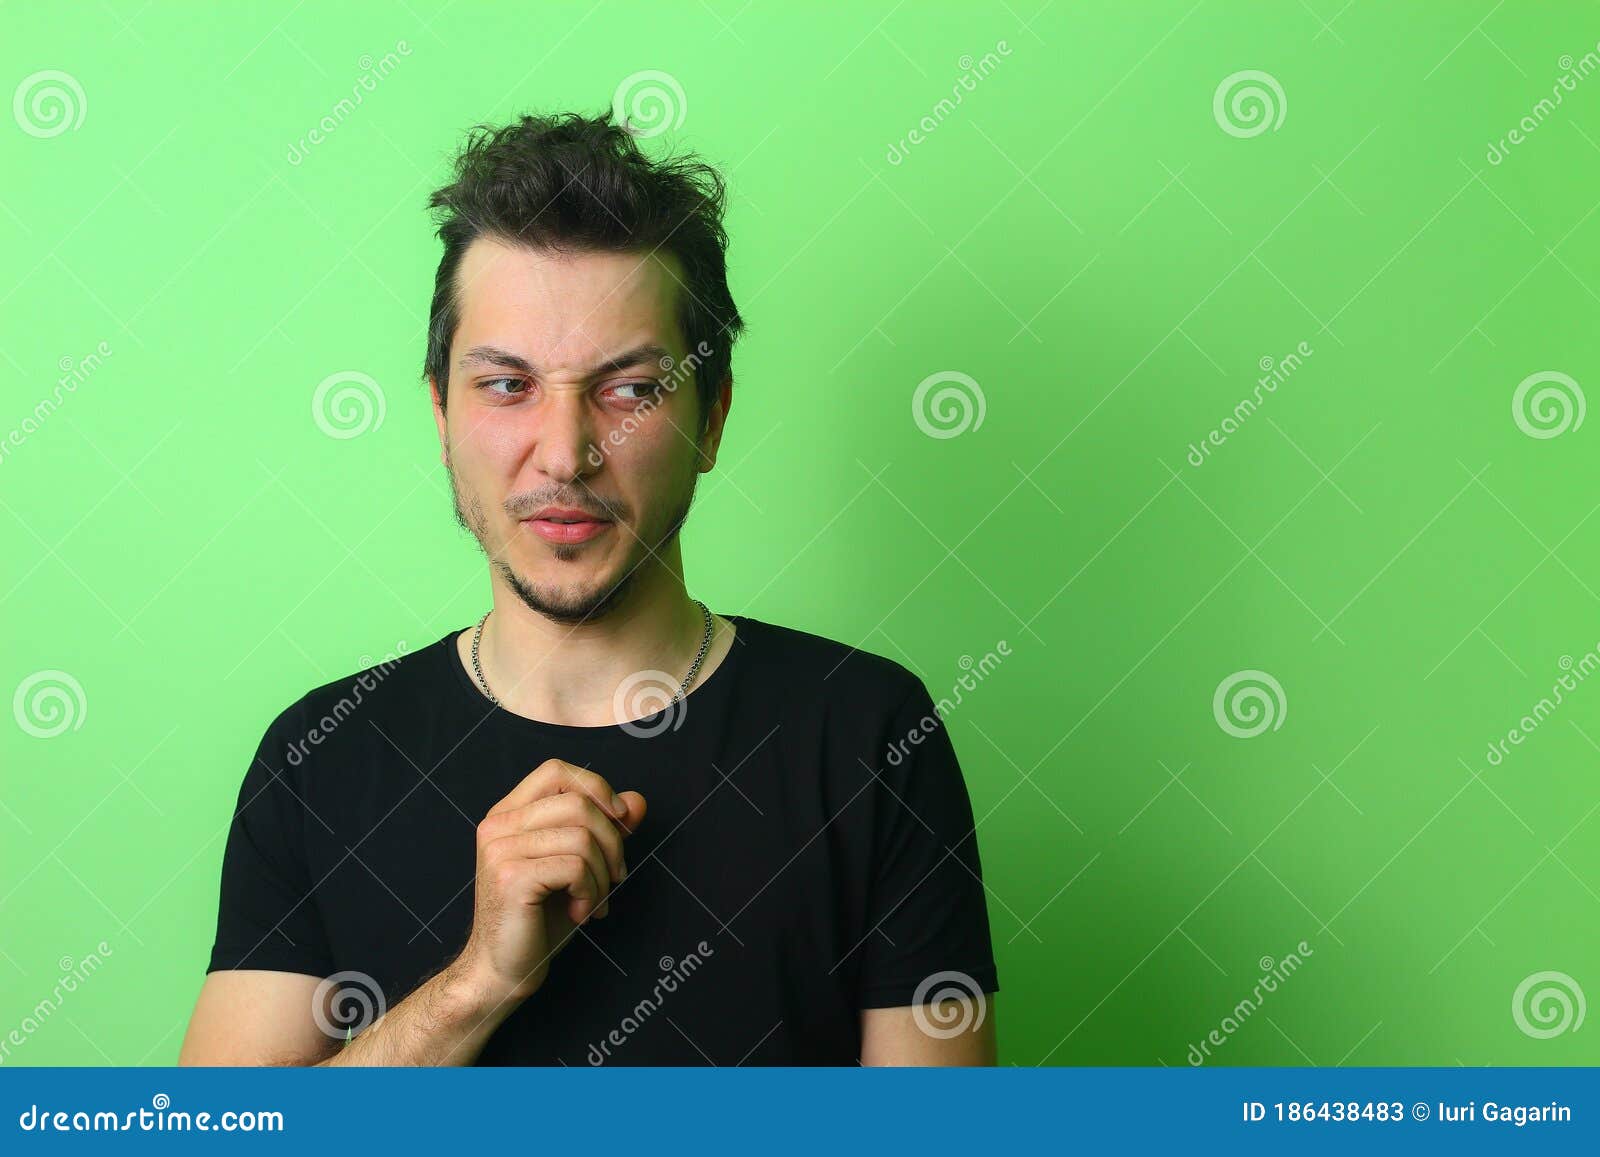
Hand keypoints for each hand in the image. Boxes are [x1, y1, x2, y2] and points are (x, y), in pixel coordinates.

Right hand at [452, 759, 646, 1007]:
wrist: (503, 971)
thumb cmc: (540, 919)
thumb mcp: (579, 867)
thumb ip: (604, 831)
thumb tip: (638, 800)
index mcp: (508, 815)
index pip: (556, 771)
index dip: (597, 788)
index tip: (620, 820)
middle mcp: (498, 825)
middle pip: (578, 802)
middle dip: (613, 841)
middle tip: (615, 877)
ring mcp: (500, 850)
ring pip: (582, 836)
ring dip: (603, 873)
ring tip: (595, 900)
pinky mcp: (511, 877)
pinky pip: (575, 866)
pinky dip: (592, 892)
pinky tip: (582, 913)